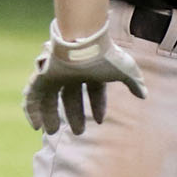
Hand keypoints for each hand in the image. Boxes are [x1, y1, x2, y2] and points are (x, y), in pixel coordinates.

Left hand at [22, 17, 148, 133]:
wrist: (83, 43)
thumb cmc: (105, 56)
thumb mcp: (126, 71)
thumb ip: (134, 83)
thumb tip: (144, 95)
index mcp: (91, 71)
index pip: (94, 90)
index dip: (98, 105)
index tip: (100, 121)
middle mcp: (72, 73)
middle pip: (71, 97)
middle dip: (74, 115)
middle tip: (78, 132)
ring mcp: (55, 74)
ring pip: (50, 98)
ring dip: (51, 116)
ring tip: (51, 132)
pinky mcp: (41, 76)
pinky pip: (32, 97)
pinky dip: (31, 111)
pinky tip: (35, 126)